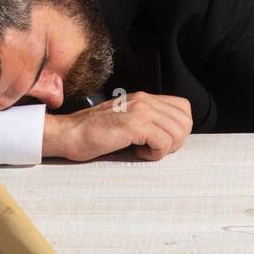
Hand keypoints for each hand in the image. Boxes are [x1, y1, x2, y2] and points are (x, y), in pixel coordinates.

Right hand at [43, 92, 192, 161]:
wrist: (68, 134)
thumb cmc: (94, 133)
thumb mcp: (126, 121)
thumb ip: (147, 122)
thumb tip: (172, 136)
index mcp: (145, 98)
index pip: (184, 108)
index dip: (179, 129)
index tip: (161, 141)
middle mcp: (145, 100)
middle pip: (185, 121)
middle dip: (176, 141)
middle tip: (155, 149)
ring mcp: (140, 110)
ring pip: (178, 132)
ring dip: (166, 148)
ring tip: (145, 151)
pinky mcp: (134, 124)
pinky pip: (163, 142)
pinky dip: (155, 154)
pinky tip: (137, 154)